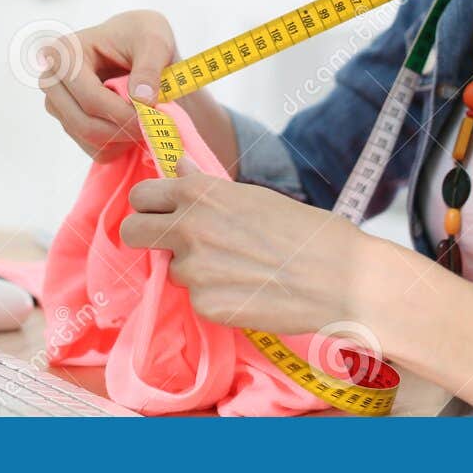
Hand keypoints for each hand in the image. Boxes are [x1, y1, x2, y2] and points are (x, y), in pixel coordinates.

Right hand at [38, 10, 176, 160]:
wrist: (137, 47)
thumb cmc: (141, 37)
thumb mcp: (154, 40)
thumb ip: (150, 66)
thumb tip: (142, 98)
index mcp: (64, 53)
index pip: (90, 98)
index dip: (123, 112)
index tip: (154, 114)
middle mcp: (51, 81)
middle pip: (85, 124)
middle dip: (125, 129)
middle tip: (155, 122)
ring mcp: (58, 106)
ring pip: (91, 140)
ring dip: (125, 136)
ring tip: (147, 115)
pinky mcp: (70, 125)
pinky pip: (97, 150)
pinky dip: (122, 143)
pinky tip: (133, 120)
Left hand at [119, 158, 380, 334]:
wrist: (341, 279)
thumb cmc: (307, 231)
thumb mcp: (255, 197)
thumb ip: (208, 186)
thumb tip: (180, 166)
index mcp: (199, 194)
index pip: (141, 195)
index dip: (150, 204)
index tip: (160, 211)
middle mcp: (188, 229)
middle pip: (132, 232)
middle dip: (145, 236)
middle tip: (170, 242)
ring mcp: (194, 271)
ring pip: (172, 269)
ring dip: (193, 269)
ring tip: (237, 268)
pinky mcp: (205, 306)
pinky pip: (196, 299)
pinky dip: (215, 297)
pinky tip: (247, 291)